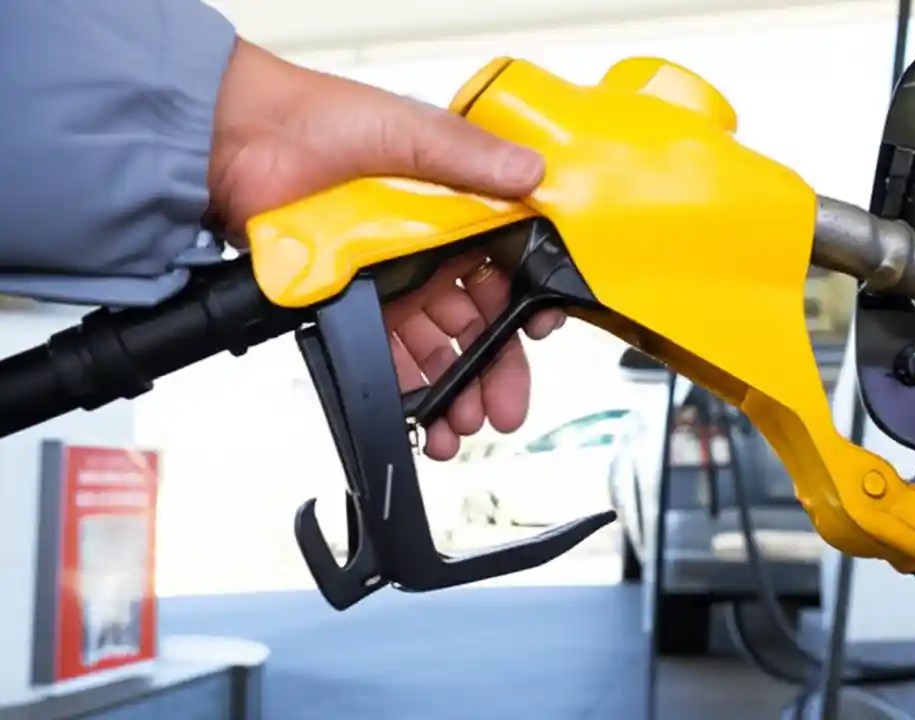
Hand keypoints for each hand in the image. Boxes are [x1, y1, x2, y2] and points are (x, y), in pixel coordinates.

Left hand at [206, 39, 563, 459]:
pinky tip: (420, 417)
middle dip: (495, 370)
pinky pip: (385, 357)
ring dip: (456, 391)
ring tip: (462, 424)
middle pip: (479, 324)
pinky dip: (407, 391)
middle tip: (502, 407)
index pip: (508, 270)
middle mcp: (429, 252)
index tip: (538, 332)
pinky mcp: (351, 307)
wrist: (235, 142)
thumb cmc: (318, 119)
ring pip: (438, 349)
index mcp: (456, 211)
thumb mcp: (410, 130)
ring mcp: (391, 283)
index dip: (526, 306)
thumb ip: (472, 156)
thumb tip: (533, 172)